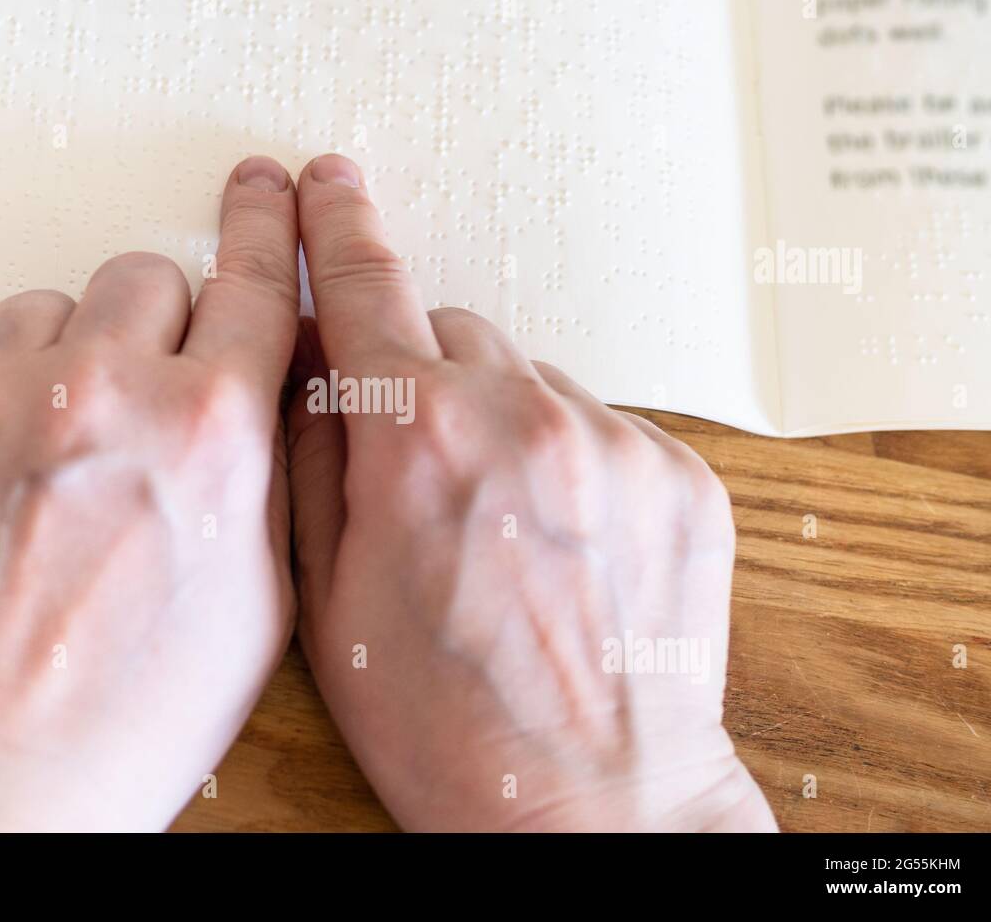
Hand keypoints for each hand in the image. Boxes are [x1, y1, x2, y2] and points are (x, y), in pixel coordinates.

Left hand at [0, 156, 302, 830]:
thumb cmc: (120, 726)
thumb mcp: (260, 606)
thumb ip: (269, 471)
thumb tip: (266, 390)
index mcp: (209, 439)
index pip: (253, 279)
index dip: (263, 223)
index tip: (260, 185)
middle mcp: (102, 397)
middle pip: (148, 278)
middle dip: (157, 334)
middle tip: (143, 406)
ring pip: (48, 306)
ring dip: (65, 363)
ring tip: (57, 459)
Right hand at [287, 154, 775, 831]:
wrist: (593, 806)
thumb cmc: (450, 728)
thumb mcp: (327, 599)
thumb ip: (314, 460)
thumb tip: (311, 374)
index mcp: (420, 442)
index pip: (364, 287)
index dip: (335, 228)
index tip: (328, 184)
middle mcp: (524, 419)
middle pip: (451, 336)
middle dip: (422, 383)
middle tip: (418, 472)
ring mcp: (614, 443)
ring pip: (529, 380)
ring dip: (501, 424)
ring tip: (499, 530)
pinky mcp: (679, 474)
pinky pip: (602, 425)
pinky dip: (570, 460)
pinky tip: (560, 543)